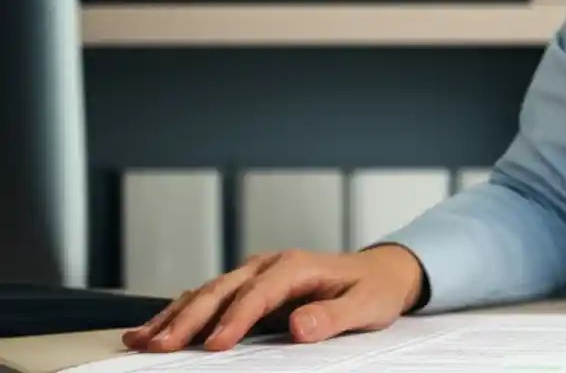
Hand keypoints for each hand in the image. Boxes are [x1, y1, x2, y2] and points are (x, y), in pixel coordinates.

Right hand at [121, 244, 425, 352]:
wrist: (379, 273)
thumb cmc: (372, 290)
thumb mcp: (365, 305)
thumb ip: (333, 316)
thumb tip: (299, 326)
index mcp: (296, 266)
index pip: (258, 294)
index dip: (235, 319)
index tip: (215, 345)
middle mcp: (269, 265)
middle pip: (221, 290)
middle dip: (188, 318)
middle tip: (159, 346)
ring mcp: (255, 275)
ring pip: (206, 293)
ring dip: (173, 316)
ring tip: (140, 340)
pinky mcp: (247, 288)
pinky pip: (208, 299)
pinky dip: (179, 314)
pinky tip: (152, 330)